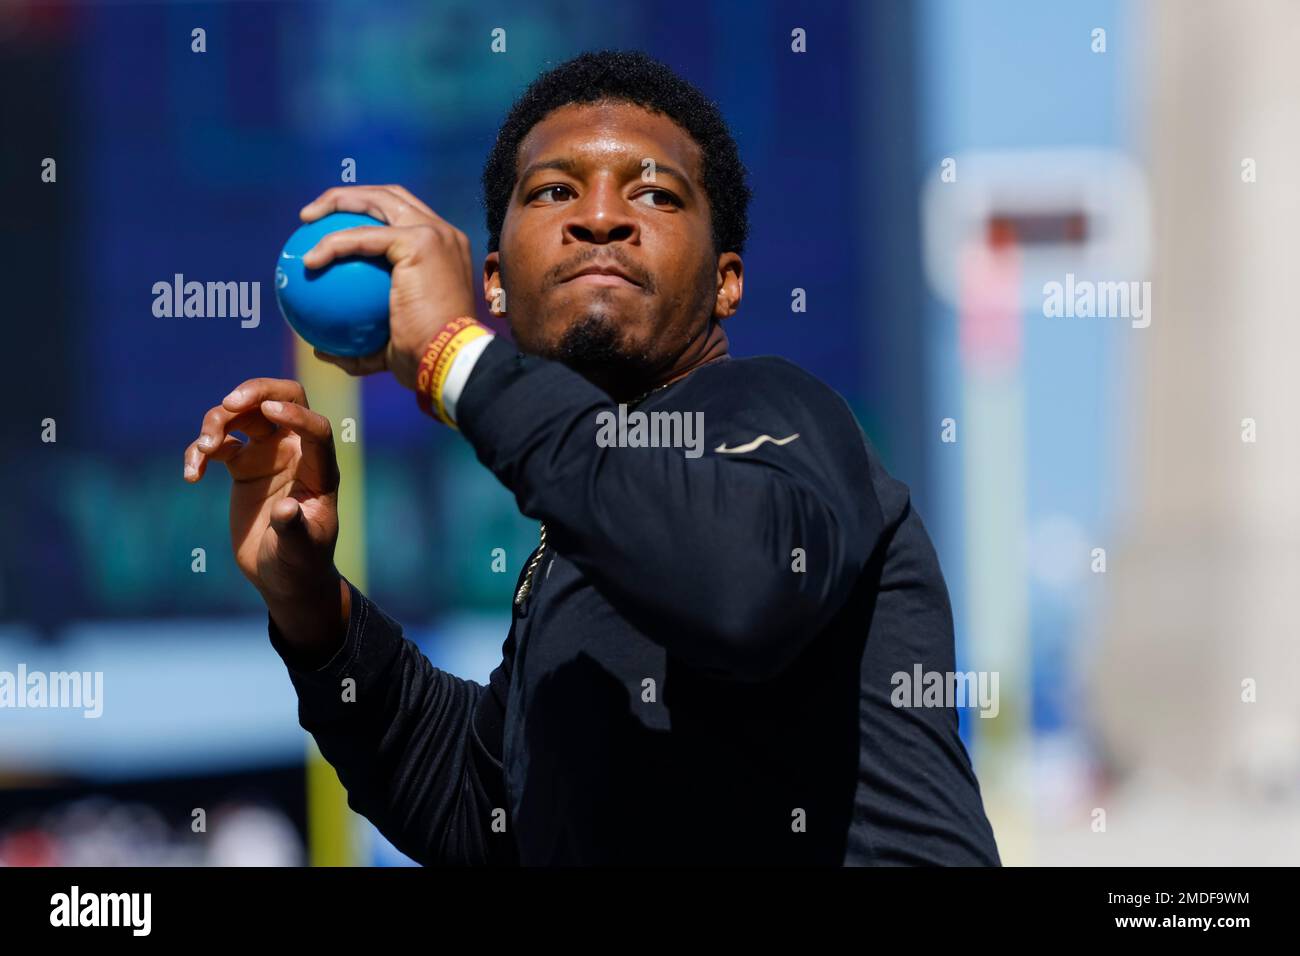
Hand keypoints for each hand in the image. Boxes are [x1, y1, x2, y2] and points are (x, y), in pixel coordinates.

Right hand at [183, 378, 346, 659]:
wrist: (283, 576)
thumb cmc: (300, 562)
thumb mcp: (299, 549)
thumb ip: (293, 528)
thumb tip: (285, 509)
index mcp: (320, 469)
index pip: (316, 428)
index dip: (297, 415)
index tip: (271, 411)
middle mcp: (296, 454)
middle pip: (282, 399)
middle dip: (257, 391)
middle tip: (230, 402)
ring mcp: (268, 456)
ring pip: (244, 415)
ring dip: (218, 421)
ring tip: (204, 450)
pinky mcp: (242, 466)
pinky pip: (219, 443)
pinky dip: (200, 452)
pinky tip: (192, 476)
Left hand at [298, 184, 478, 390]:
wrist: (449, 361)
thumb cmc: (424, 361)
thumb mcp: (388, 348)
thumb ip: (360, 343)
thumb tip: (323, 350)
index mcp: (441, 251)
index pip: (400, 216)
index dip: (364, 213)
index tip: (329, 230)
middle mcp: (442, 234)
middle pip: (389, 196)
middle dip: (348, 196)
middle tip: (312, 217)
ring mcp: (433, 233)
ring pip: (377, 200)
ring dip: (337, 201)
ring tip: (306, 219)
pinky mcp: (419, 242)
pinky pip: (364, 236)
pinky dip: (334, 243)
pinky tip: (310, 260)